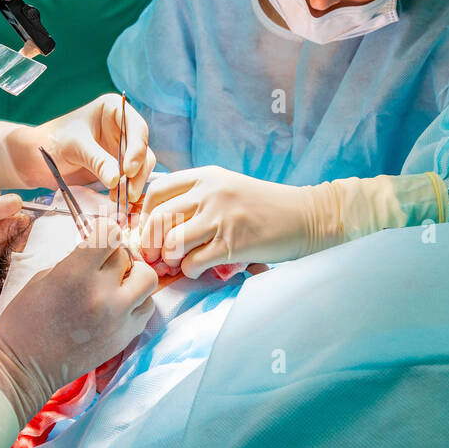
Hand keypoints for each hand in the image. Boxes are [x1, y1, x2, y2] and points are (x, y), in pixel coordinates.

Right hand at [0, 235, 156, 424]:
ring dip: (133, 277)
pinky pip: (146, 307)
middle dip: (114, 256)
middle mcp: (101, 293)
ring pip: (147, 279)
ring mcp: (117, 317)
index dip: (105, 231)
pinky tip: (118, 305)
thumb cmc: (25, 320)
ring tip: (116, 285)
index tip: (99, 238)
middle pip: (127, 255)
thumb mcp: (43, 278)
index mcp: (75, 273)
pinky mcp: (125, 337)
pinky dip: (136, 301)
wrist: (24, 366)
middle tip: (101, 266)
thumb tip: (98, 252)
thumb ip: (75, 261)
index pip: (110, 232)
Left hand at [32, 93, 155, 202]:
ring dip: (133, 184)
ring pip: (141, 166)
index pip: (137, 128)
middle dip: (137, 172)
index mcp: (113, 109)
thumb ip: (97, 161)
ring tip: (120, 199)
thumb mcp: (75, 147)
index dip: (137, 149)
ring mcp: (121, 147)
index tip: (129, 170)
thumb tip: (117, 180)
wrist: (36, 160)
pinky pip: (130, 178)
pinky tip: (116, 198)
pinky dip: (126, 189)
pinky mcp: (117, 166)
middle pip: (142, 149)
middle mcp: (122, 126)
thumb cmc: (51, 141)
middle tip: (128, 193)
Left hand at [140, 167, 448, 277]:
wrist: (305, 217)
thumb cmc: (261, 206)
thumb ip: (193, 196)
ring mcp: (221, 218)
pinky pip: (192, 263)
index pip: (155, 191)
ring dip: (168, 258)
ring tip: (178, 261)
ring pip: (170, 242)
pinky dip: (190, 271)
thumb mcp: (226, 187)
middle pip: (156, 218)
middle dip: (148, 242)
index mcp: (205, 176)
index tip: (147, 231)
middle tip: (154, 255)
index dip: (143, 215)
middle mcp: (210, 192)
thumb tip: (152, 218)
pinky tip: (200, 268)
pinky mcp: (232, 244)